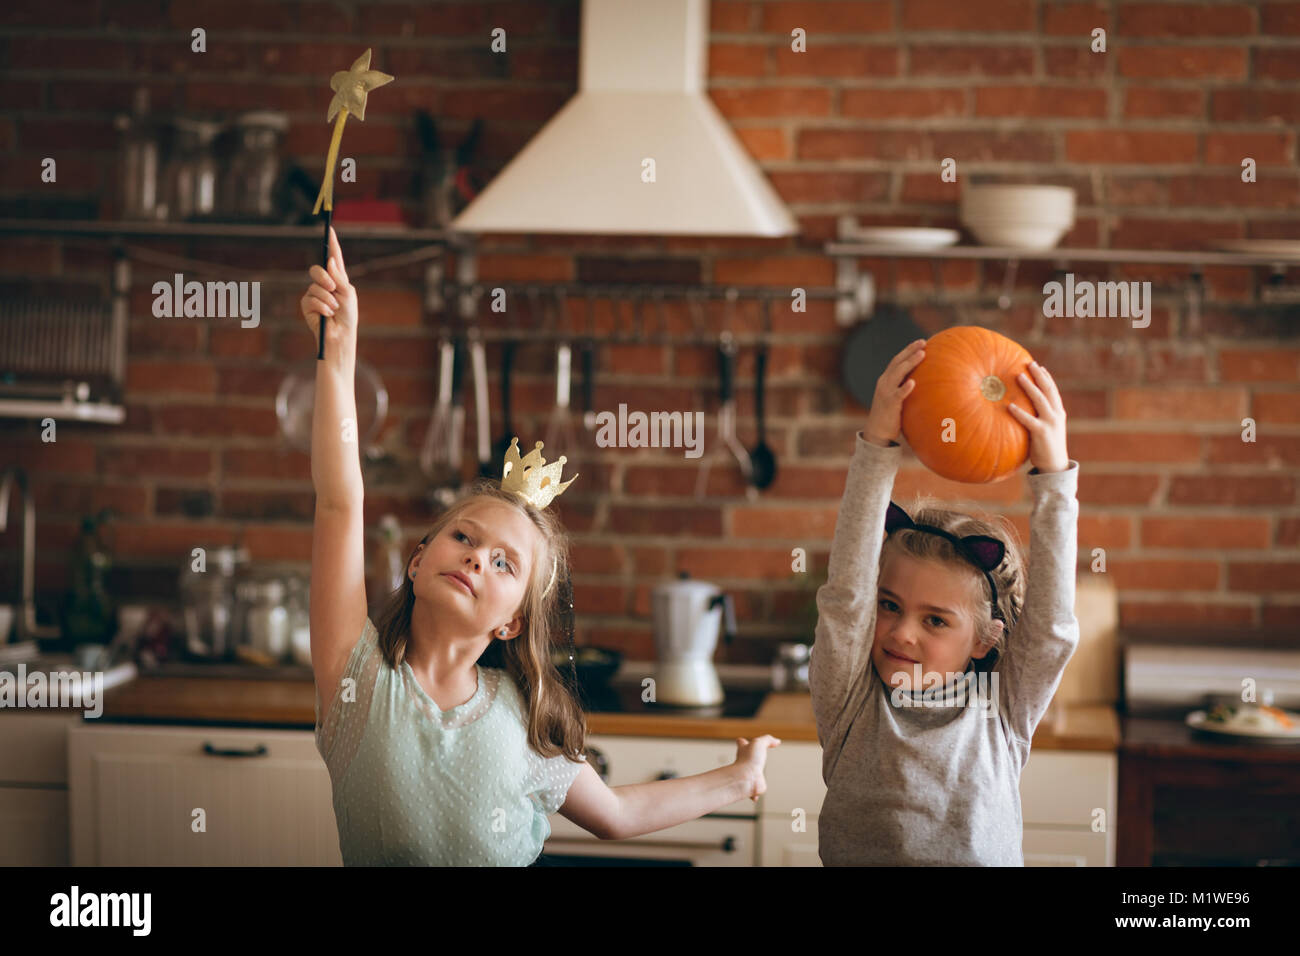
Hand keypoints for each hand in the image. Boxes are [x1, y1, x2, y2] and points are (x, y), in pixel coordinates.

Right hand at [299, 227, 357, 343]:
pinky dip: (321, 306)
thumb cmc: (347, 315)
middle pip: (317, 269)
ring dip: (327, 298)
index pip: (333, 258)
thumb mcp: (347, 294)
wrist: (340, 334)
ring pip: (315, 286)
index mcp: (337, 278)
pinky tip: (326, 314)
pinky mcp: (307, 304)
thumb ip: (338, 277)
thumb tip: (329, 261)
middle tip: (332, 288)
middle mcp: (324, 284)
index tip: (329, 229)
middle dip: (324, 277)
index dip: (331, 244)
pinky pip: (310, 299)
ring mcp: (314, 293)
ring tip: (334, 309)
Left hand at [733, 735, 780, 801]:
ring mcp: (749, 775)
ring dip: (752, 777)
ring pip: (749, 776)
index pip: (741, 743)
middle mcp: (745, 763)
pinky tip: (754, 796)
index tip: (742, 741)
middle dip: (746, 759)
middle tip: (750, 759)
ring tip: (754, 778)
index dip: (743, 742)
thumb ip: (768, 740)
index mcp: (744, 751)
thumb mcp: (759, 743)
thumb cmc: (749, 760)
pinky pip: (754, 791)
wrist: (747, 778)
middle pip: (744, 759)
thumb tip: (777, 741)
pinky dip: (754, 795)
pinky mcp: (753, 786)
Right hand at [863, 339, 926, 445]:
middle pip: (897, 362)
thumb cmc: (889, 415)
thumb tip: (922, 382)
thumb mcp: (895, 397)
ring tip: (922, 354)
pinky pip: (898, 394)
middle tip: (923, 342)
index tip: (920, 342)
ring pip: (898, 373)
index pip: (897, 361)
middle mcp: (884, 382)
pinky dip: (905, 388)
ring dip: (910, 362)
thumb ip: (903, 388)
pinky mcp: (889, 404)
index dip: (908, 350)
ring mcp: (886, 392)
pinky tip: (913, 382)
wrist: (876, 431)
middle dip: (910, 351)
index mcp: (886, 380)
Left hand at [1008, 361, 1068, 473]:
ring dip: (1029, 387)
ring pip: (1040, 400)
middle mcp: (1057, 415)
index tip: (1039, 366)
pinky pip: (1028, 420)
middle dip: (1039, 375)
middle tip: (1029, 363)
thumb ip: (1039, 417)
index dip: (1046, 377)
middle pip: (1048, 390)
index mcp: (1059, 413)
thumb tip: (1023, 408)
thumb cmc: (1047, 447)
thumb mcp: (1047, 428)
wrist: (1055, 466)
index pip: (1053, 390)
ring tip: (1019, 376)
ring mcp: (1050, 423)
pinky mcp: (1042, 433)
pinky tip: (1009, 406)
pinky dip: (1019, 412)